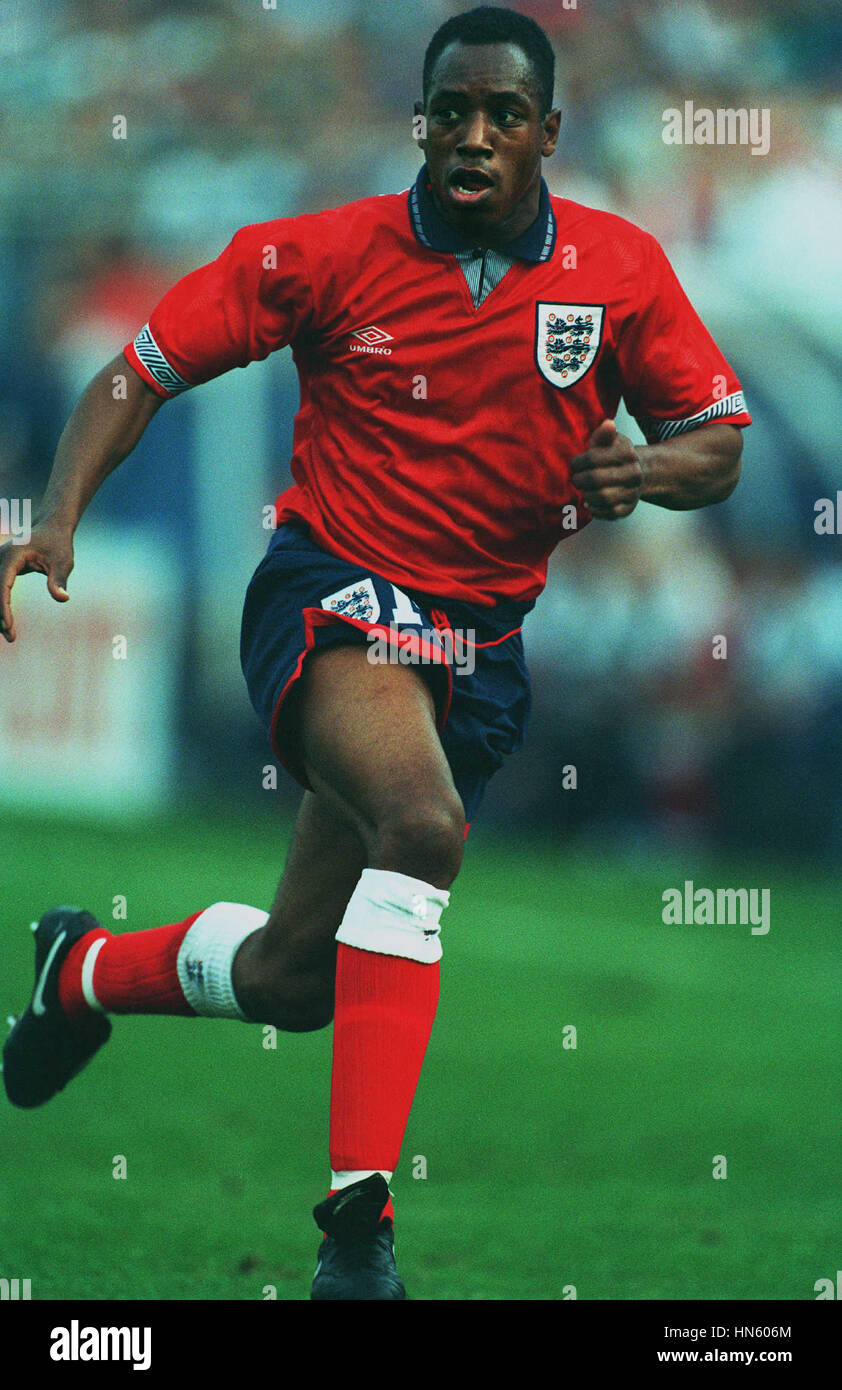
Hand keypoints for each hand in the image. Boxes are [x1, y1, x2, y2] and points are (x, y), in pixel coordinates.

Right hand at [0, 521, 73, 643]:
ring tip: (10, 635)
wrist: (51, 528)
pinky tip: (6, 622)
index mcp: (11, 556)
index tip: (9, 626)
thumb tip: (63, 598)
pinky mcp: (1, 569)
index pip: (2, 586)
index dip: (3, 608)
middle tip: (11, 637)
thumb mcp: (63, 561)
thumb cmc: (58, 544)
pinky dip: (0, 605)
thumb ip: (59, 580)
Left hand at [570, 419, 644, 519]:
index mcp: (628, 453)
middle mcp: (634, 473)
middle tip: (576, 479)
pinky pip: (609, 513)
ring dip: (587, 495)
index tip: (574, 464)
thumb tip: (608, 424)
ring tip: (584, 490)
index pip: (594, 458)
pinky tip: (589, 503)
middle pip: (596, 479)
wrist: (638, 473)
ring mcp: (632, 492)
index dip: (578, 462)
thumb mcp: (610, 441)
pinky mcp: (628, 508)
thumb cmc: (616, 455)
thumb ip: (603, 435)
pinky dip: (595, 509)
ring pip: (603, 498)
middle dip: (580, 480)